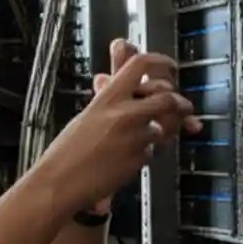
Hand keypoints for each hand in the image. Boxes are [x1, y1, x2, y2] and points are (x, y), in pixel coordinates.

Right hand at [38, 42, 198, 213]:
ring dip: (166, 130)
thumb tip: (105, 78)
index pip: (141, 64)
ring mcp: (134, 138)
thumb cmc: (67, 150)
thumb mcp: (86, 115)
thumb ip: (103, 96)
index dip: (162, 62)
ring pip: (165, 126)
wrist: (59, 181)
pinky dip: (147, 152)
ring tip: (155, 133)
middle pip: (167, 97)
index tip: (169, 68)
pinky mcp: (138, 161)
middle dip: (180, 102)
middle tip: (183, 107)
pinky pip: (153, 151)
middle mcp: (124, 114)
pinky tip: (130, 156)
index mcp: (108, 98)